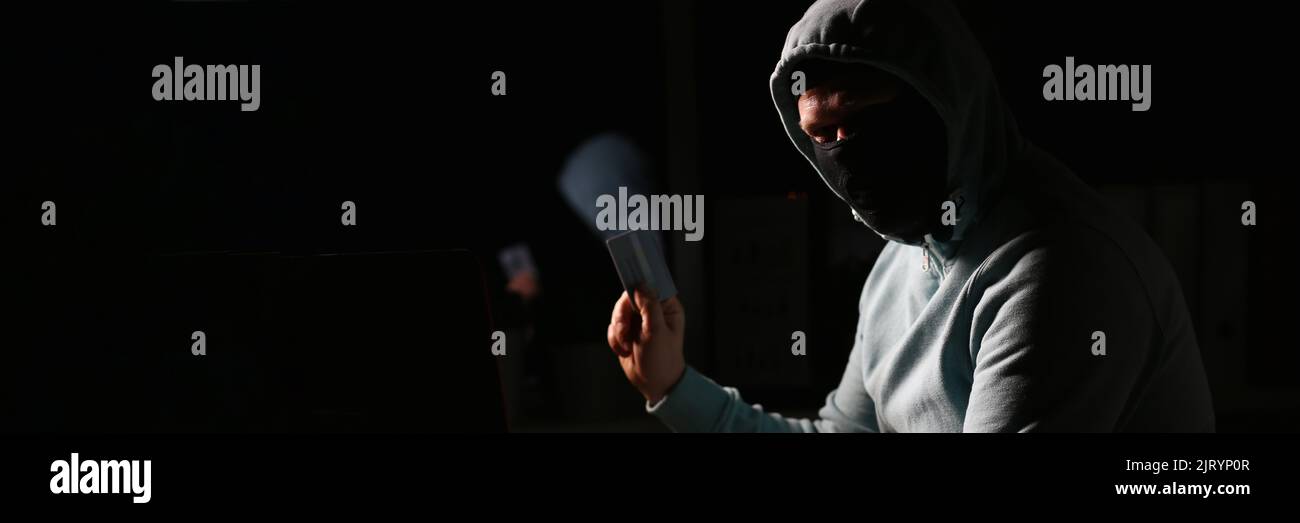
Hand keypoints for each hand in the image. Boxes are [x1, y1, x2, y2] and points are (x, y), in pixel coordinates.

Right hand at [606, 288, 685, 403]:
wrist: (654, 383)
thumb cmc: (662, 359)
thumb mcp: (657, 330)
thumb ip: (649, 306)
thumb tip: (640, 286)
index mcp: (666, 307)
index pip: (649, 287)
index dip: (637, 290)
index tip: (629, 298)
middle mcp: (651, 312)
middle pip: (628, 299)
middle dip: (622, 317)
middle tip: (624, 331)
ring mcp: (638, 322)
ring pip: (617, 314)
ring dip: (618, 331)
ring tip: (627, 345)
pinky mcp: (627, 333)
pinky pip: (612, 328)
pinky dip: (615, 340)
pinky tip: (626, 350)